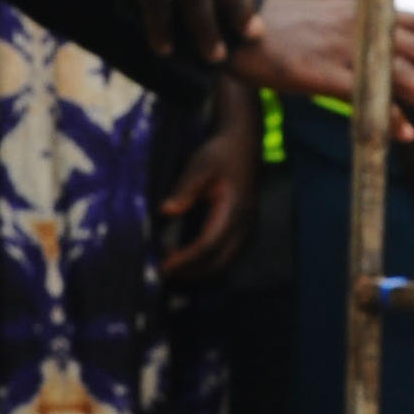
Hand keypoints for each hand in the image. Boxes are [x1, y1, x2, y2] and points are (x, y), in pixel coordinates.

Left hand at [160, 81, 262, 279]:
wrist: (244, 142)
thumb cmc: (221, 152)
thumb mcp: (200, 165)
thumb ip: (186, 189)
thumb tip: (167, 212)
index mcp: (234, 210)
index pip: (208, 245)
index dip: (186, 259)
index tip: (164, 265)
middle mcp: (245, 223)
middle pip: (220, 262)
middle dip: (192, 272)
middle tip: (164, 271)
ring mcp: (249, 226)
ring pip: (227, 261)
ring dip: (201, 269)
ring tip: (175, 265)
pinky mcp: (246, 226)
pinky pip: (230, 254)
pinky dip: (210, 261)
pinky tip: (192, 258)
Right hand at [227, 0, 413, 134]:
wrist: (239, 28)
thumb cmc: (281, 24)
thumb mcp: (327, 15)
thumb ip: (360, 25)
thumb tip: (385, 41)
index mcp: (363, 9)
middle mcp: (360, 24)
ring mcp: (343, 48)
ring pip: (399, 72)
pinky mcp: (323, 72)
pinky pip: (365, 96)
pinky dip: (388, 115)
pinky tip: (405, 132)